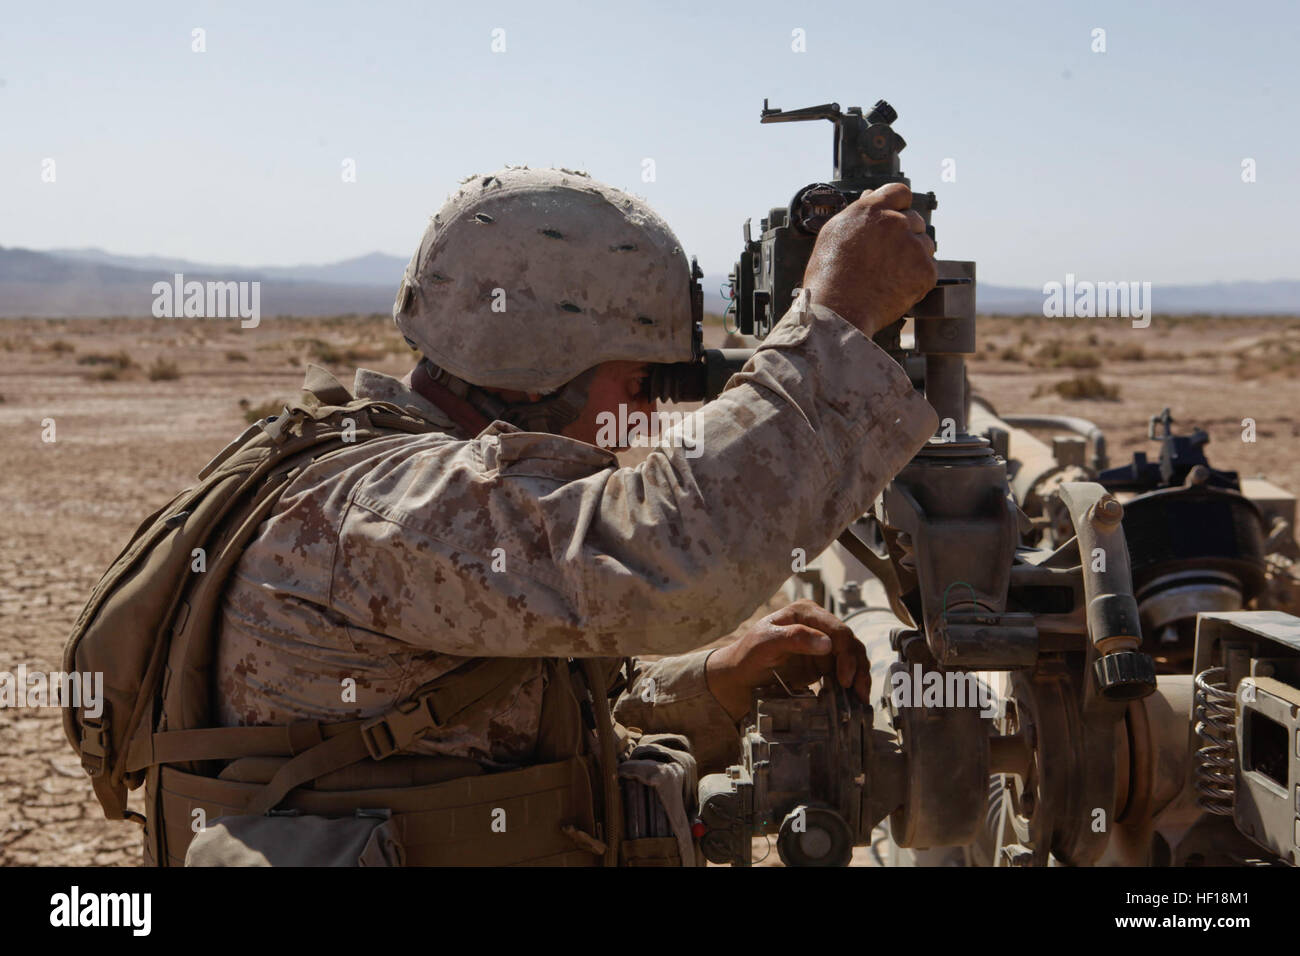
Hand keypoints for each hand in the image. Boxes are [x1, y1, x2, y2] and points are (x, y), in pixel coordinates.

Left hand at [705, 599, 869, 720]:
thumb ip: (794, 638)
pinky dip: (853, 682)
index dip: (845, 652)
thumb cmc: (747, 656)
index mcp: (805, 612)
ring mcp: (822, 645)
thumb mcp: (765, 643)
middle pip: (849, 642)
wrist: (738, 678)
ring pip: (852, 656)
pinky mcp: (822, 664)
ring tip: (861, 696)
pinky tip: (855, 697)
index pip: (836, 629)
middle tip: (858, 691)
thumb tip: (827, 643)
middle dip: (858, 666)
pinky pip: (844, 671)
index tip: (844, 677)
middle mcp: (817, 625)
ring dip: (861, 675)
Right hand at [802, 182, 936, 336]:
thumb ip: (857, 212)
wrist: (838, 311)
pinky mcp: (925, 271)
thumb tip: (871, 196)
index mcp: (872, 210)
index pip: (900, 193)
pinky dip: (917, 278)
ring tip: (888, 274)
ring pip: (925, 244)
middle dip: (905, 234)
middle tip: (886, 257)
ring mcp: (913, 246)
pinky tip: (895, 287)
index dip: (899, 206)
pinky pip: (929, 269)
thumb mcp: (834, 233)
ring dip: (913, 255)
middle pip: (915, 219)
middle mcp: (896, 222)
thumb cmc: (828, 276)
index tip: (895, 219)